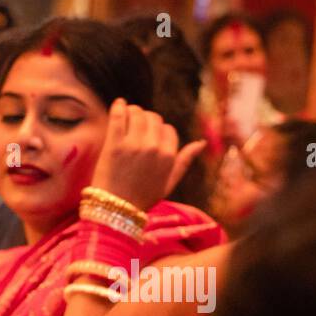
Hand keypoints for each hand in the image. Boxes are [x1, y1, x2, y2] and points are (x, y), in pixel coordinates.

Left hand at [91, 99, 206, 210]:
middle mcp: (154, 147)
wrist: (115, 211)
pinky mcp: (114, 145)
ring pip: (137, 113)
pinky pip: (118, 117)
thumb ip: (184, 161)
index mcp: (168, 155)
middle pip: (153, 118)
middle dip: (145, 119)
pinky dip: (119, 107)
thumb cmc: (141, 200)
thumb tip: (201, 143)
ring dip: (132, 112)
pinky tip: (118, 104)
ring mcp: (134, 145)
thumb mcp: (169, 183)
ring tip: (126, 116)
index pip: (167, 129)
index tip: (147, 135)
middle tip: (135, 126)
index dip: (157, 131)